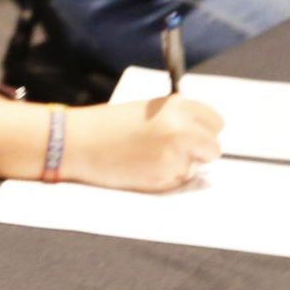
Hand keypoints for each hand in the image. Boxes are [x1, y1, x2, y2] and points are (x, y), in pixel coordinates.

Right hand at [63, 97, 222, 191]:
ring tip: (149, 158)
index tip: (192, 133)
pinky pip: (178, 181)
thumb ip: (176, 117)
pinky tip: (142, 167)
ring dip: (180, 165)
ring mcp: (174, 156)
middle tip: (173, 150)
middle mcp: (181, 131)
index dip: (204, 129)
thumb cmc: (105, 124)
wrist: (74, 143)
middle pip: (213, 148)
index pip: (215, 122)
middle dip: (198, 150)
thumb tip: (201, 133)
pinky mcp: (163, 178)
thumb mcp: (147, 110)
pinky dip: (165, 177)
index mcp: (177, 108)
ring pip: (195, 167)